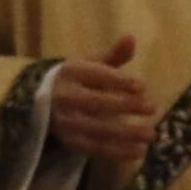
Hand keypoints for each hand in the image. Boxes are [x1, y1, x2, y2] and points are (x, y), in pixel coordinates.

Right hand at [50, 36, 156, 161]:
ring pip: (97, 129)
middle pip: (98, 102)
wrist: (37, 101)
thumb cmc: (74, 80)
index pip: (97, 76)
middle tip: (154, 108)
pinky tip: (139, 152)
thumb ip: (113, 55)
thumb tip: (132, 37)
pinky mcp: (68, 141)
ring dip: (126, 133)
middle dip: (127, 106)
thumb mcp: (89, 63)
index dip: (120, 81)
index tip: (143, 87)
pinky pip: (94, 148)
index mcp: (71, 73)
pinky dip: (117, 152)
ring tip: (152, 134)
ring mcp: (65, 121)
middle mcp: (64, 96)